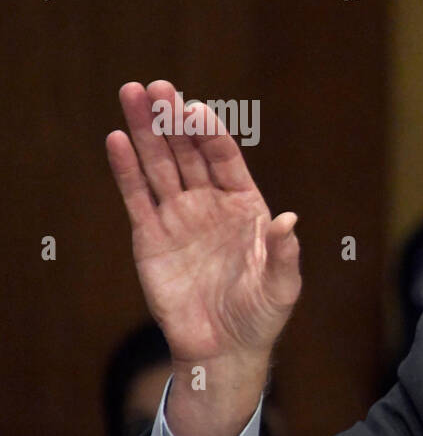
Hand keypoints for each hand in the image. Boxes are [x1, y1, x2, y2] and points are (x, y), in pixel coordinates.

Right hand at [105, 80, 300, 435]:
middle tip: (159, 87)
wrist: (224, 348)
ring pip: (160, 165)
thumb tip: (291, 220)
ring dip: (146, 131)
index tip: (198, 109)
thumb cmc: (260, 314)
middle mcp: (210, 203)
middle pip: (188, 152)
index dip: (212, 134)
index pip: (226, 160)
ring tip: (133, 94)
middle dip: (174, 120)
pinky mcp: (150, 237)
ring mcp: (179, 217)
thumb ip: (284, 253)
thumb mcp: (281, 286)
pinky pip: (137, 196)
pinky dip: (126, 168)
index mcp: (246, 206)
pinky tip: (117, 138)